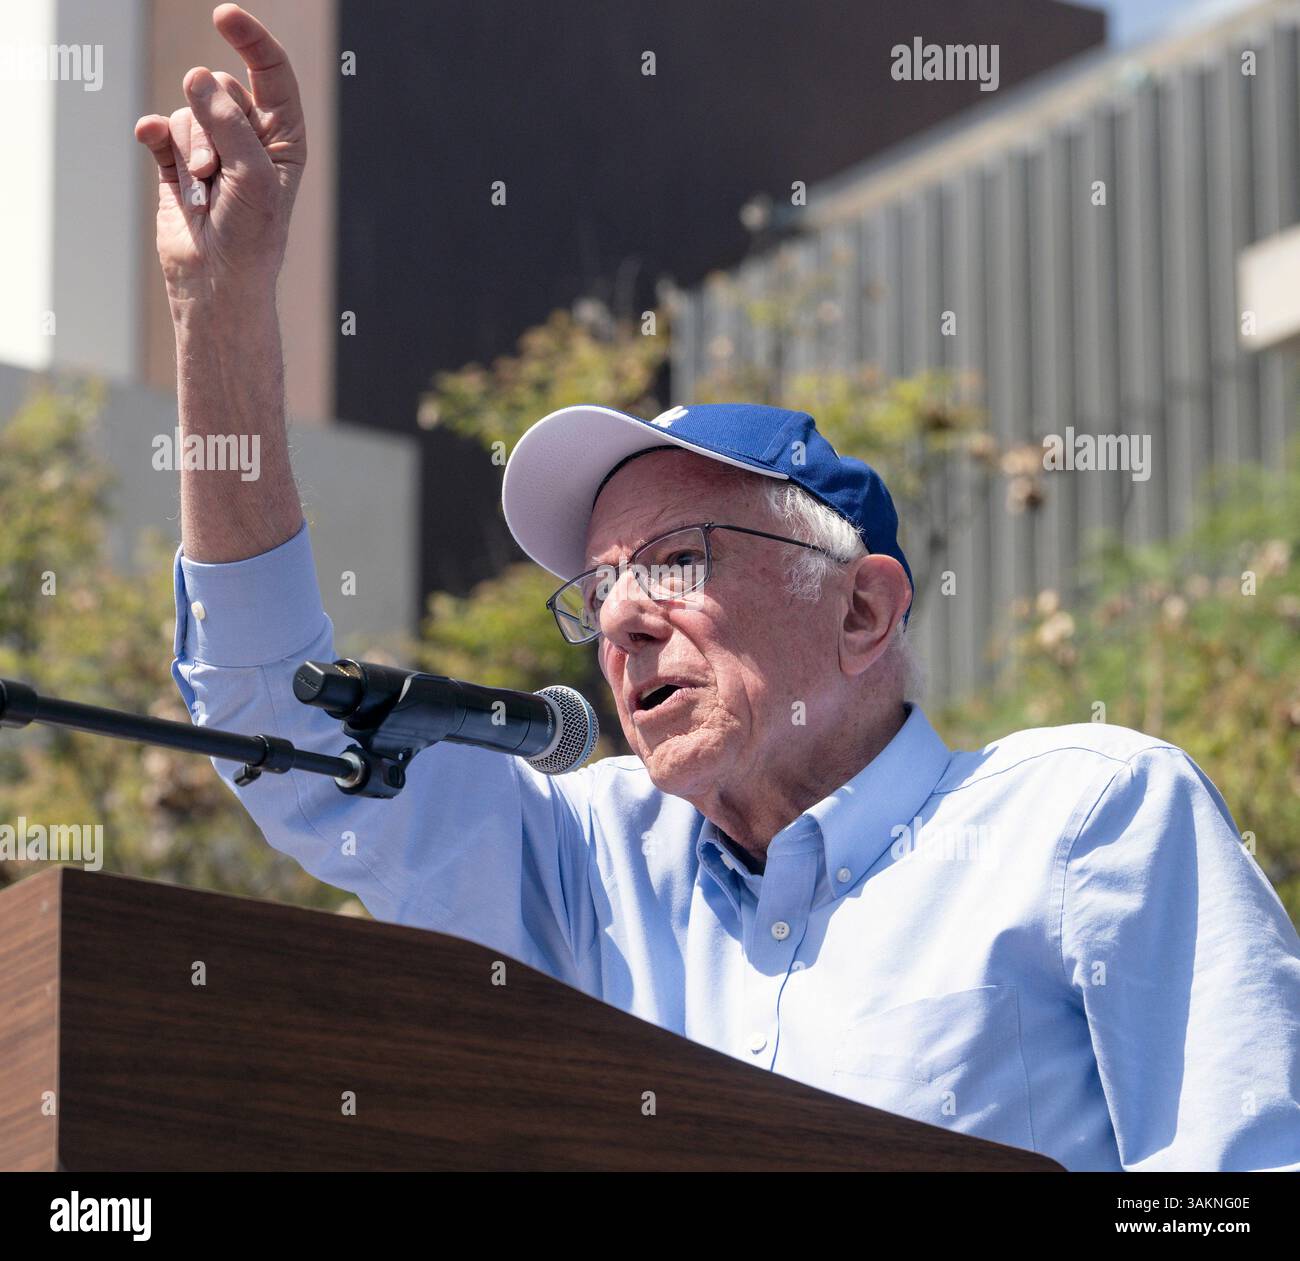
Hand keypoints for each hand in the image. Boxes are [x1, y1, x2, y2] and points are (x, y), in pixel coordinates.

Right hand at [134, 4, 305, 298]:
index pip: (271, 73)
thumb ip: (228, 122)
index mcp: (283, 138)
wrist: (217, 284)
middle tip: (216, 172)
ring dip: (190, 144)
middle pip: (219, 89)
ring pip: (187, 109)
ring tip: (201, 186)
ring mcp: (211, 148)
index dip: (251, 41)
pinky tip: (148, 139)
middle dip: (212, 124)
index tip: (224, 15)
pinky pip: (159, 129)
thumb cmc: (251, 237)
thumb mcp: (253, 175)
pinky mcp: (175, 164)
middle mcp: (249, 138)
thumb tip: (197, 76)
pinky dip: (154, 133)